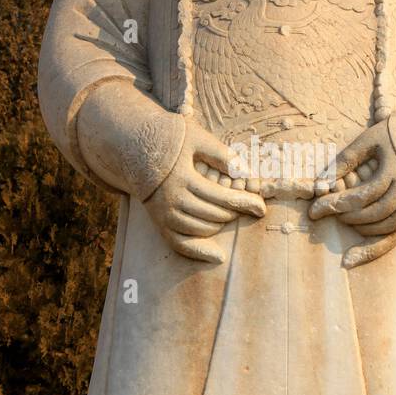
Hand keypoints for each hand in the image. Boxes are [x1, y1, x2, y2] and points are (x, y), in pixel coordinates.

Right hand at [145, 120, 264, 263]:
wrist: (133, 146)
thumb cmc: (170, 139)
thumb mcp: (197, 138)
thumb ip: (223, 155)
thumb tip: (248, 173)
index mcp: (182, 178)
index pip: (221, 197)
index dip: (245, 202)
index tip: (262, 207)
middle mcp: (171, 200)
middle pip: (214, 215)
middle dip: (234, 212)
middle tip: (245, 204)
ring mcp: (163, 214)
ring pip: (202, 230)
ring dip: (220, 224)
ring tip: (229, 212)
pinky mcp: (159, 222)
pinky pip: (180, 244)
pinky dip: (199, 252)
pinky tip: (219, 256)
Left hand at [309, 120, 395, 268]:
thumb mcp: (373, 138)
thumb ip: (347, 158)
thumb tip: (321, 182)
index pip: (362, 195)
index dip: (336, 204)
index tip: (313, 210)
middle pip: (373, 213)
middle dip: (345, 216)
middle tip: (325, 211)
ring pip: (384, 227)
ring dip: (359, 228)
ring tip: (341, 218)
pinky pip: (394, 238)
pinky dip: (372, 250)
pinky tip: (350, 259)